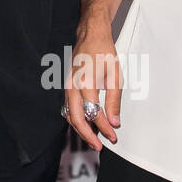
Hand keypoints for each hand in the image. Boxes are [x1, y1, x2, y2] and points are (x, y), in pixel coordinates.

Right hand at [64, 32, 122, 150]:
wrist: (90, 35)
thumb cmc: (103, 51)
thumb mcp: (115, 76)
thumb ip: (114, 101)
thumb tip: (114, 121)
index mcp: (86, 83)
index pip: (94, 114)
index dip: (105, 128)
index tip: (113, 136)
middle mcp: (73, 87)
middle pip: (77, 119)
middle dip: (88, 135)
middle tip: (99, 146)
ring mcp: (67, 87)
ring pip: (69, 116)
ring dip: (80, 130)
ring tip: (93, 139)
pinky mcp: (67, 87)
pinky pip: (68, 109)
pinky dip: (75, 120)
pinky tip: (85, 125)